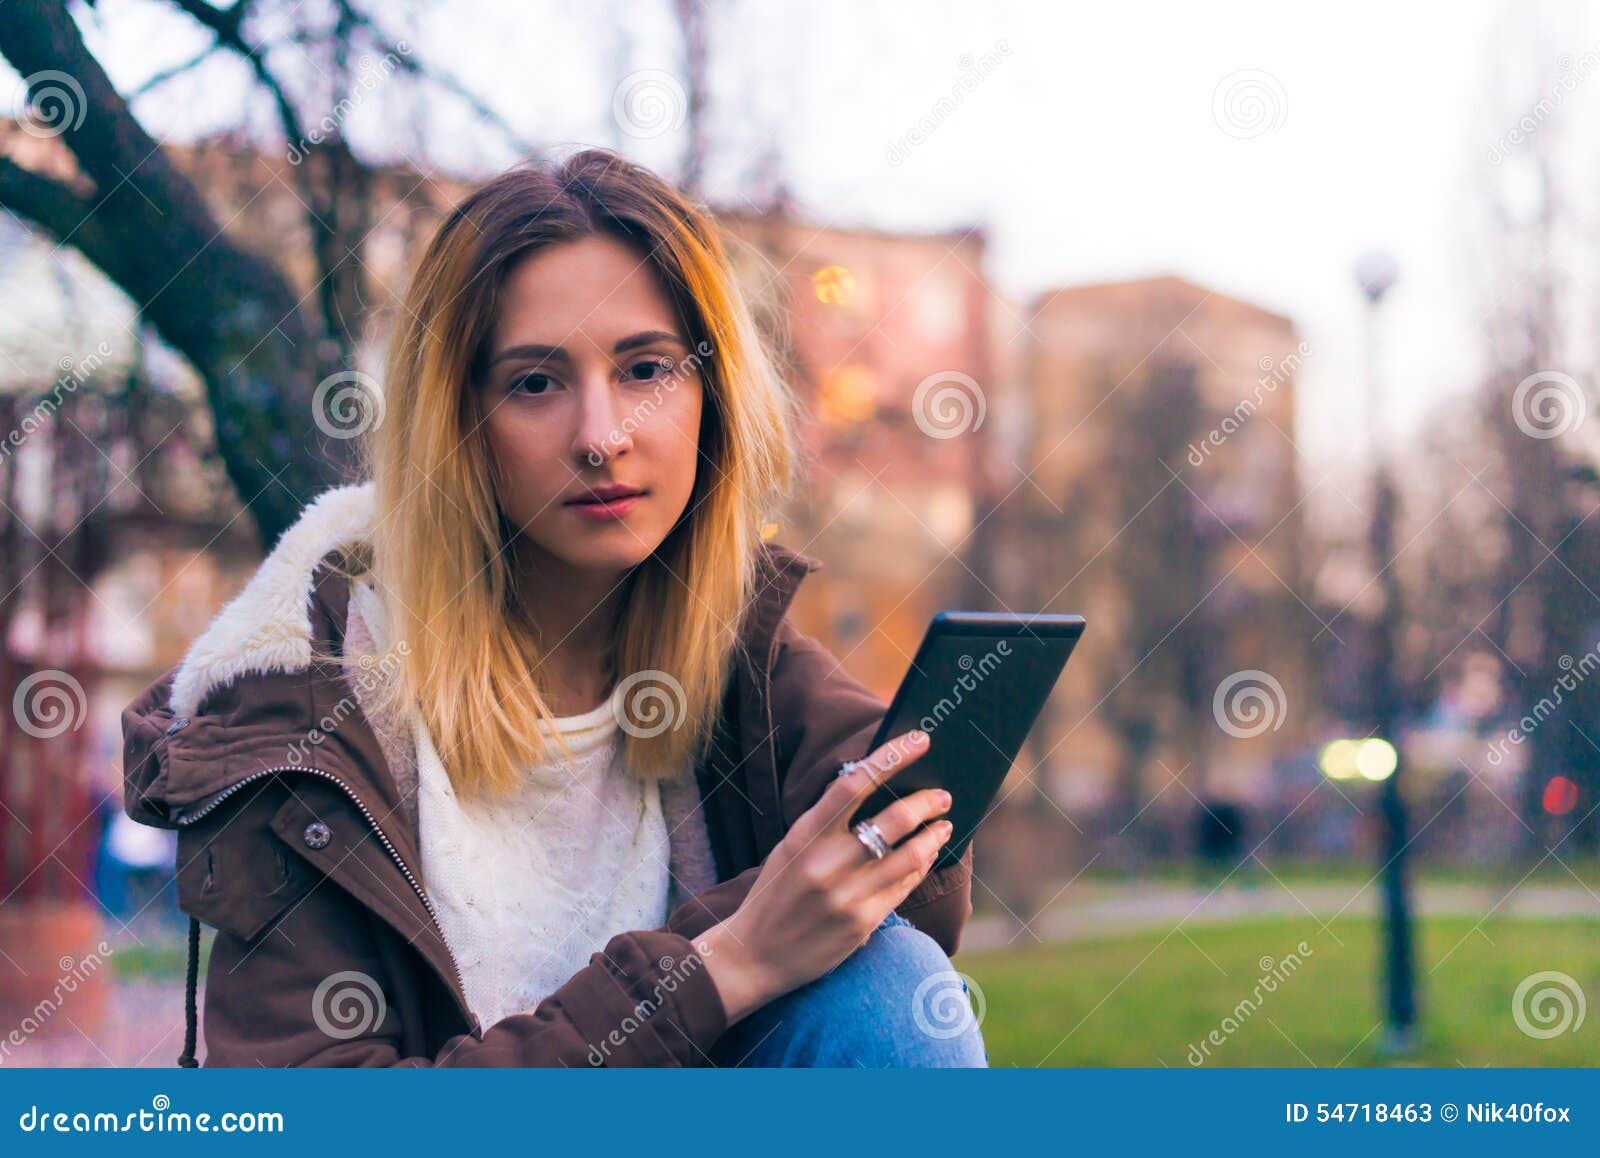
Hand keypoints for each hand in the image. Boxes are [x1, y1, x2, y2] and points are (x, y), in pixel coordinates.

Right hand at [695, 728, 952, 1024]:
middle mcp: (828, 863)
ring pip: (911, 855)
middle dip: (928, 802)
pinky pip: (904, 887)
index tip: (920, 741)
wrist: (753, 956)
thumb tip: (871, 786)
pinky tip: (926, 856)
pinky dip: (920, 866)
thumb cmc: (774, 893)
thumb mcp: (790, 848)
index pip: (854, 783)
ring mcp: (848, 895)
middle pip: (895, 820)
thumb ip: (826, 822)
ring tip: (944, 824)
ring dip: (934, 835)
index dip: (891, 757)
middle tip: (944, 794)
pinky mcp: (862, 924)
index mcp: (805, 835)